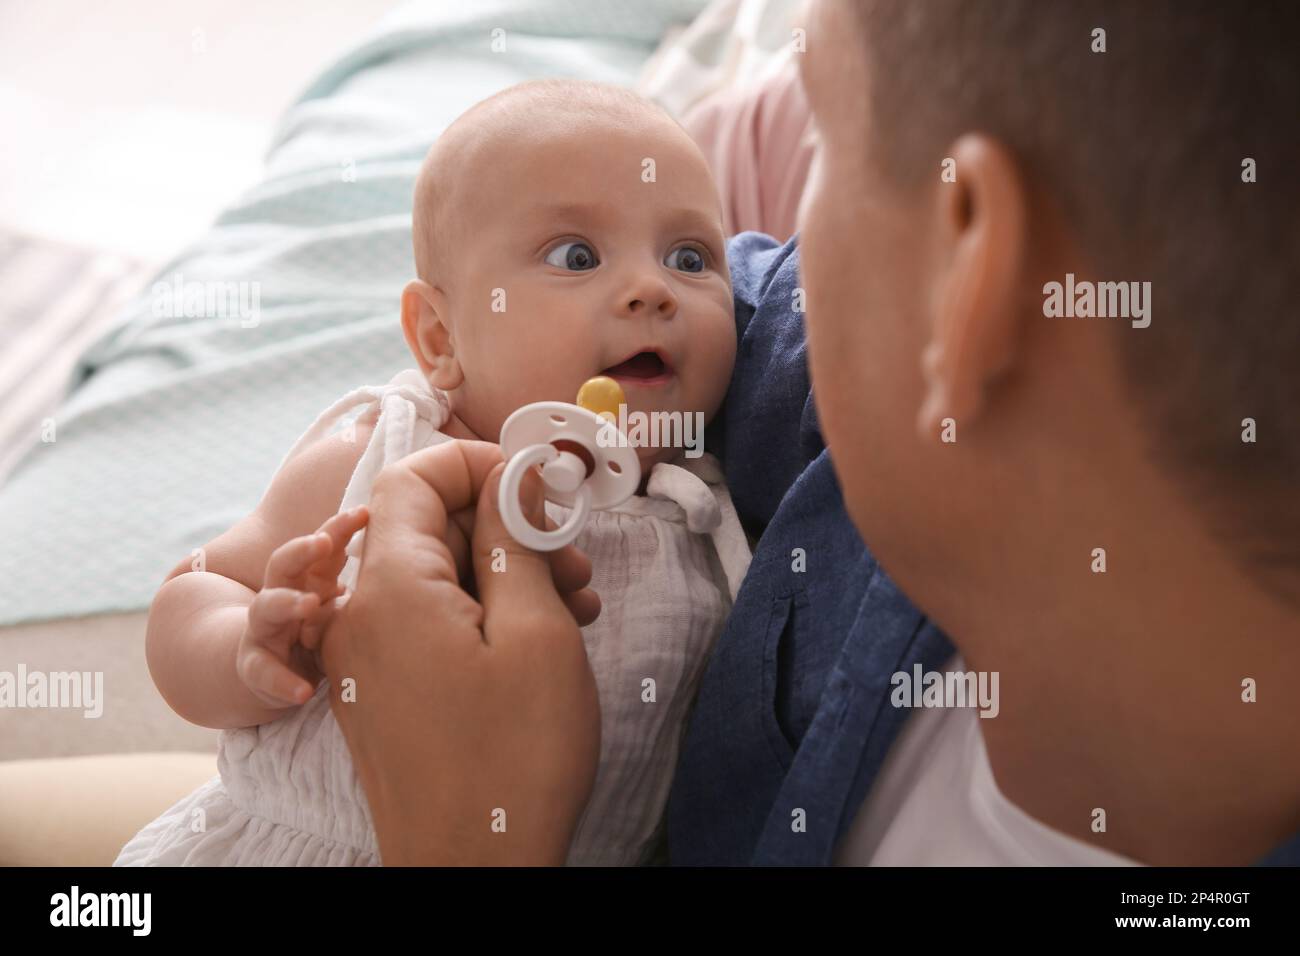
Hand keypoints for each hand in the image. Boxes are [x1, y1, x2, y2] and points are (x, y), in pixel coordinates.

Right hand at [237, 507, 368, 707]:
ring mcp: (265, 630)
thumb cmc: (317, 632)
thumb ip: (366, 582)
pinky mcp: (256, 666)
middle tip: (324, 542)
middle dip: (302, 549)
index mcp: (308, 579)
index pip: (320, 545)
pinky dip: (283, 681)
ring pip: (266, 608)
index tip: (364, 511)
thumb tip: (417, 553)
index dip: (338, 527)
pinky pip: (264, 672)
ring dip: (287, 602)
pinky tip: (303, 691)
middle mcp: (281, 595)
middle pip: (284, 563)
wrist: (269, 672)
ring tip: (309, 604)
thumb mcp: (340, 605)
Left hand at [319, 440, 601, 864]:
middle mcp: (360, 618)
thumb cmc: (512, 760)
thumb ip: (514, 540)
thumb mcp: (536, 632)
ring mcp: (365, 660)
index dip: (477, 465)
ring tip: (572, 607)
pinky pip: (424, 625)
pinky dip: (479, 616)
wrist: (472, 869)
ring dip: (500, 575)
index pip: (411, 477)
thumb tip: (512, 479)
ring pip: (432, 579)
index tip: (536, 487)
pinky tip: (539, 641)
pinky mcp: (380, 693)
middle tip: (574, 564)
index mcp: (388, 591)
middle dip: (502, 528)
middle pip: (425, 529)